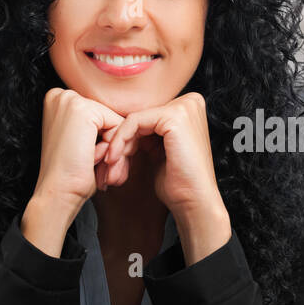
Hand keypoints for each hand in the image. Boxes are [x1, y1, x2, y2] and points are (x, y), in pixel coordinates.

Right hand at [31, 87, 124, 211]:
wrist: (58, 193)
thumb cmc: (71, 176)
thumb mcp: (85, 144)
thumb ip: (100, 127)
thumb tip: (130, 123)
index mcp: (59, 101)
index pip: (101, 117)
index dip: (107, 143)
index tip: (100, 163)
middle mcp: (62, 96)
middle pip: (109, 118)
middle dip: (113, 148)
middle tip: (105, 171)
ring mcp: (70, 100)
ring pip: (115, 123)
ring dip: (115, 151)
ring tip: (101, 169)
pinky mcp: (82, 110)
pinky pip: (118, 125)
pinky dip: (114, 148)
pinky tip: (96, 160)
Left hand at [101, 92, 225, 223]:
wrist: (194, 202)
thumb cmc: (179, 183)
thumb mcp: (160, 150)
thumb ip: (147, 133)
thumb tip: (117, 125)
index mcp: (190, 107)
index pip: (147, 118)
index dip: (127, 140)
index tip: (113, 162)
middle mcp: (190, 102)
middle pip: (140, 118)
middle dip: (121, 144)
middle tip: (109, 168)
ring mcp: (183, 107)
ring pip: (134, 120)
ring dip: (117, 146)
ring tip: (111, 169)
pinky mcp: (174, 116)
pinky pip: (134, 122)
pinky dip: (120, 142)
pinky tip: (115, 161)